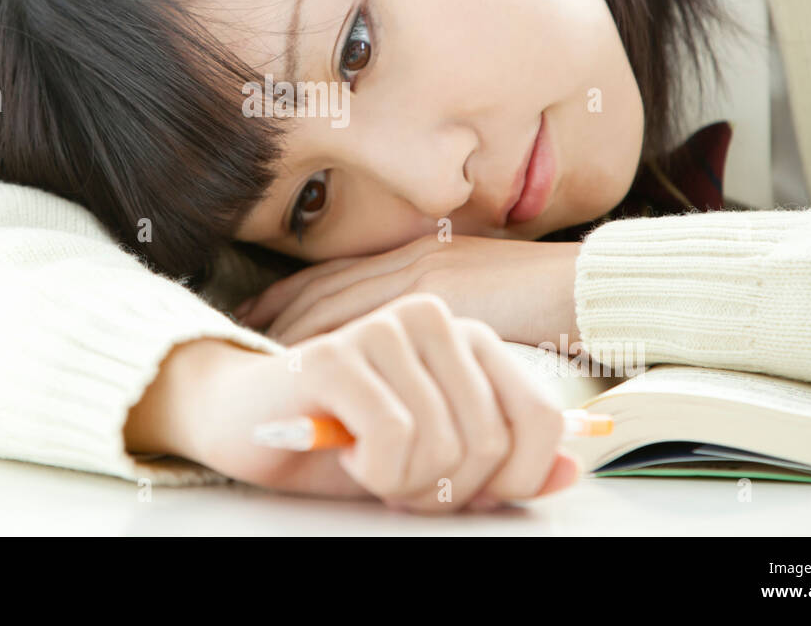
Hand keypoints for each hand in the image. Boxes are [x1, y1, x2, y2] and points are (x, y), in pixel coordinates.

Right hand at [184, 293, 580, 512]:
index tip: (463, 490)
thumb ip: (501, 464)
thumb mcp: (434, 460)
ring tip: (366, 462)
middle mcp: (433, 319)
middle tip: (400, 481)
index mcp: (468, 337)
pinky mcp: (339, 353)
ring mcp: (384, 329)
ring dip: (402, 483)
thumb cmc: (337, 437)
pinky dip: (373, 470)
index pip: (542, 419)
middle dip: (448, 489)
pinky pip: (394, 437)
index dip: (513, 479)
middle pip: (491, 442)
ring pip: (443, 444)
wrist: (238, 416)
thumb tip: (572, 472)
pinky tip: (344, 449)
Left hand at [234, 235, 582, 348]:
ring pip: (340, 302)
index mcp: (418, 256)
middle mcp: (411, 258)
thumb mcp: (479, 293)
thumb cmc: (541, 297)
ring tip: (261, 356)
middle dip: (280, 310)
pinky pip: (375, 320)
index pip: (339, 274)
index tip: (259, 312)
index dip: (294, 293)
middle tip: (238, 332)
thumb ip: (437, 307)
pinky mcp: (441, 297)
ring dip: (298, 328)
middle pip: (327, 285)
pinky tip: (313, 361)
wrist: (588, 286)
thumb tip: (406, 341)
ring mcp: (423, 275)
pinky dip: (338, 340)